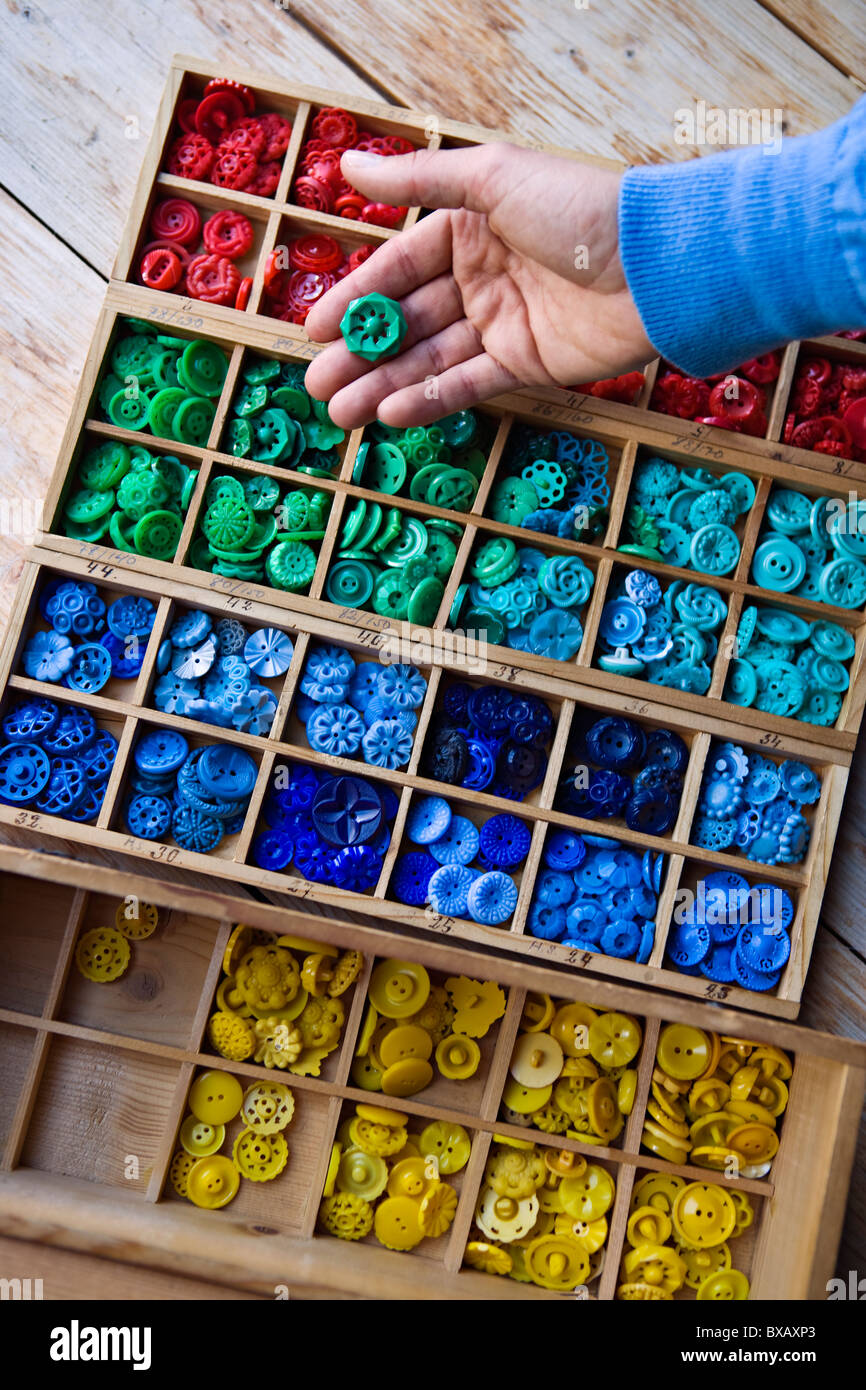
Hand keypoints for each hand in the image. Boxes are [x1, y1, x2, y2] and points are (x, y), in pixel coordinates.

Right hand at [303, 142, 652, 428]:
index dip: (354, 300)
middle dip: (360, 353)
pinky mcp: (527, 364)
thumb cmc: (579, 210)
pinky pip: (468, 384)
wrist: (657, 267)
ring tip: (338, 412)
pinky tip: (389, 413)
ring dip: (382, 384)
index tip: (312, 330)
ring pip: (429, 359)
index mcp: (468, 230)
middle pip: (406, 321)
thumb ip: (419, 181)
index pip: (396, 270)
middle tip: (315, 384)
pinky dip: (429, 399)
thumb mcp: (493, 180)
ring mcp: (502, 324)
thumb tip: (349, 167)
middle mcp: (480, 278)